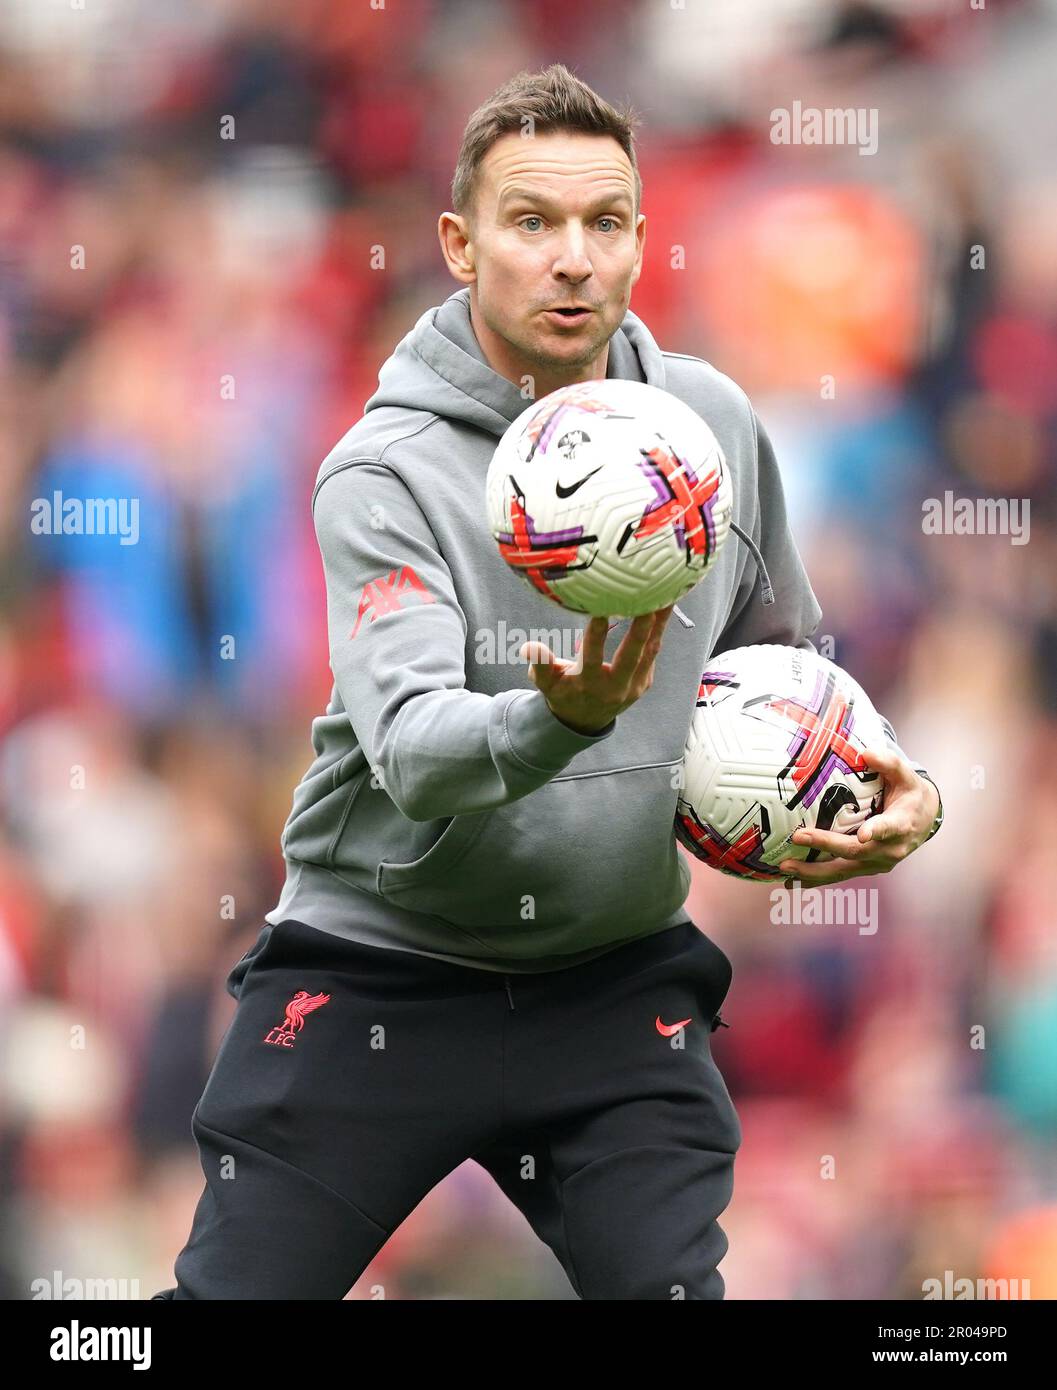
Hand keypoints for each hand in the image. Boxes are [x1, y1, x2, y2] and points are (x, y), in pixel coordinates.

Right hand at [519, 605, 674, 734]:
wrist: (585, 720)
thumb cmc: (562, 692)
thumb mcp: (546, 682)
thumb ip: (539, 665)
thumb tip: (529, 647)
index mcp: (588, 684)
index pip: (592, 657)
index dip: (596, 634)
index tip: (600, 609)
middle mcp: (615, 687)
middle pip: (631, 655)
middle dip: (641, 628)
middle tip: (649, 600)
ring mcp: (634, 686)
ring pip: (650, 651)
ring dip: (659, 623)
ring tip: (668, 594)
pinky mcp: (645, 681)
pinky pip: (654, 652)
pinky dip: (660, 629)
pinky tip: (665, 605)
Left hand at [778, 746, 940, 887]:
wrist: (922, 821)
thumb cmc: (910, 794)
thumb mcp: (905, 775)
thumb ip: (889, 763)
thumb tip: (866, 753)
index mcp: (902, 824)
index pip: (889, 828)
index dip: (877, 832)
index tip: (864, 835)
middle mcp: (890, 849)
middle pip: (856, 852)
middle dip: (827, 846)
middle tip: (798, 837)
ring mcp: (878, 863)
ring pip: (845, 871)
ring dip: (814, 873)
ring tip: (786, 869)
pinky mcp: (866, 868)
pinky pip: (840, 875)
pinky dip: (816, 879)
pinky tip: (792, 882)